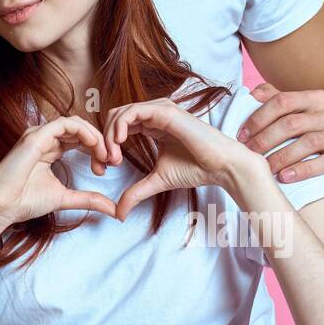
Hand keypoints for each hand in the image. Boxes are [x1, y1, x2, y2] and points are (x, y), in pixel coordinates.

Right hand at [0, 117, 117, 228]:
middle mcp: (44, 138)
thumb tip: (113, 208)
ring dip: (94, 136)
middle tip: (113, 160)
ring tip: (105, 154)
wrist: (1, 207)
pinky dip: (83, 131)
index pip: (79, 139)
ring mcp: (39, 135)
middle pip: (80, 129)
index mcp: (49, 149)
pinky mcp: (36, 136)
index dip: (97, 149)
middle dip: (100, 142)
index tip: (108, 167)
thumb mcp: (65, 198)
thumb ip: (89, 199)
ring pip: (75, 123)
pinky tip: (94, 145)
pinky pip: (64, 124)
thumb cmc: (25, 202)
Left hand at [102, 98, 264, 220]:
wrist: (221, 167)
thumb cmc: (195, 169)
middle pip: (114, 118)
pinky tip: (119, 144)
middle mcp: (153, 114)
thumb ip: (136, 192)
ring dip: (109, 136)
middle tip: (102, 165)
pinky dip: (120, 126)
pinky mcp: (165, 111)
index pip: (117, 127)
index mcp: (151, 125)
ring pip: (120, 113)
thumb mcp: (157, 181)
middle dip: (102, 141)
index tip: (102, 169)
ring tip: (112, 159)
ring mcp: (159, 110)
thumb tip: (118, 214)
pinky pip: (133, 112)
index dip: (104, 147)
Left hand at [237, 83, 323, 184]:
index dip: (258, 117)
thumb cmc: (309, 136)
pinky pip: (323, 163)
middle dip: (265, 138)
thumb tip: (251, 93)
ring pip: (308, 142)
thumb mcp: (294, 116)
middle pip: (292, 122)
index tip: (241, 135)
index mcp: (315, 99)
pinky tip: (284, 177)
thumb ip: (274, 100)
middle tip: (249, 153)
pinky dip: (301, 170)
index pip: (282, 101)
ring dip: (281, 156)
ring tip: (265, 167)